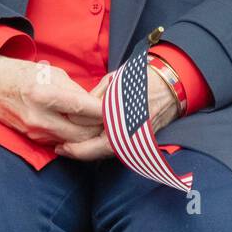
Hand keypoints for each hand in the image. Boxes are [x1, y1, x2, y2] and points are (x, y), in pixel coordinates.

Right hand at [0, 56, 104, 146]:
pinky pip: (63, 141)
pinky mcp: (34, 139)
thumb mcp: (54, 74)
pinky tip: (83, 124)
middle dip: (101, 126)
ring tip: (101, 120)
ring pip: (75, 142)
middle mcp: (40, 118)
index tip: (120, 106)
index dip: (106, 110)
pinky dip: (75, 135)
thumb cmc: (26, 74)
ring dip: (90, 133)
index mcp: (45, 95)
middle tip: (114, 116)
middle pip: (83, 133)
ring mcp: (36, 132)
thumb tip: (100, 104)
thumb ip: (77, 92)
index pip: (85, 109)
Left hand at [54, 61, 179, 160]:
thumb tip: (76, 113)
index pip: (93, 139)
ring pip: (109, 152)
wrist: (171, 83)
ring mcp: (136, 138)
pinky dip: (104, 148)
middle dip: (79, 152)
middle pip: (100, 152)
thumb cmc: (141, 78)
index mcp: (120, 117)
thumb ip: (95, 99)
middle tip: (62, 150)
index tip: (60, 143)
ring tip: (72, 149)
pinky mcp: (141, 139)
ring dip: (90, 152)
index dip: (75, 146)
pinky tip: (92, 144)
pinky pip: (119, 148)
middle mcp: (129, 132)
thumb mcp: (113, 82)